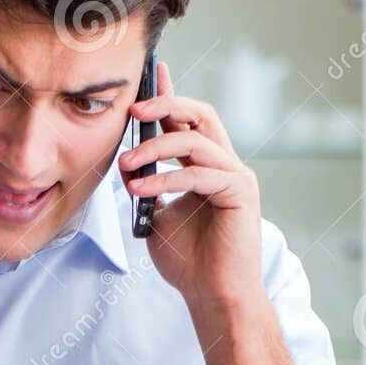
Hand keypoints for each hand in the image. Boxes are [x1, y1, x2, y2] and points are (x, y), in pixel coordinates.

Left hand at [119, 59, 264, 312]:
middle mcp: (223, 165)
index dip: (171, 95)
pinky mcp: (240, 192)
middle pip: (199, 116)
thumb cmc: (186, 259)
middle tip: (134, 111)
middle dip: (166, 106)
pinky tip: (140, 190)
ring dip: (154, 150)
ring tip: (125, 165)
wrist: (211, 293)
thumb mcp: (155, 215)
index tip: (153, 71)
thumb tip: (127, 164)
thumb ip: (146, 186)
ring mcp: (235, 176)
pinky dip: (165, 179)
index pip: (188, 121)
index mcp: (205, 166)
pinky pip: (199, 174)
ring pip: (195, 141)